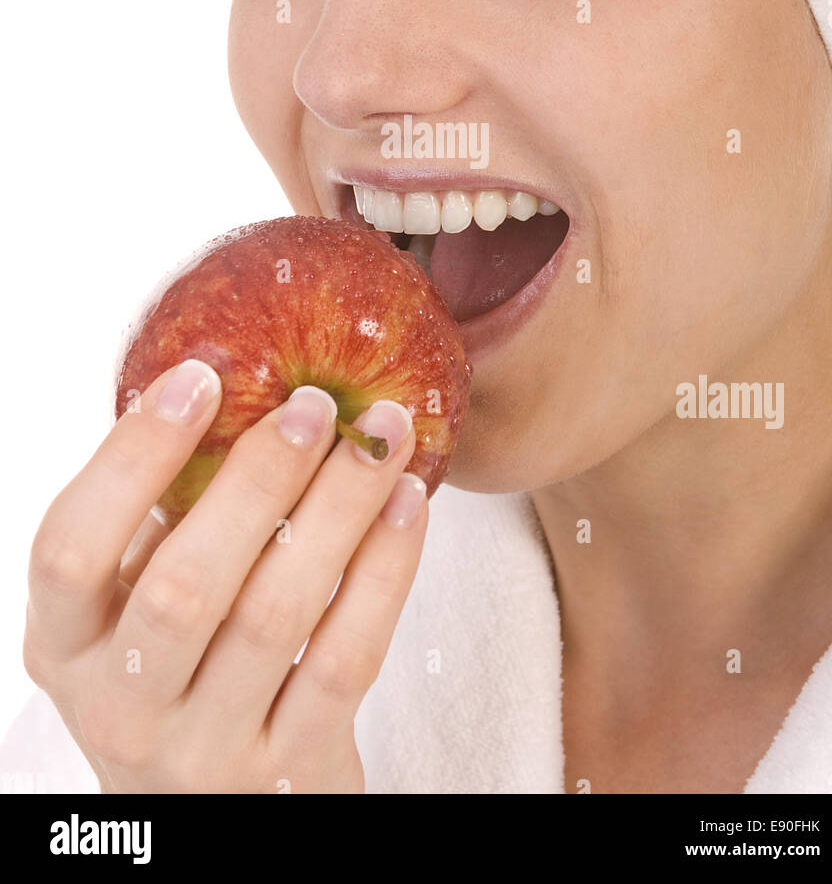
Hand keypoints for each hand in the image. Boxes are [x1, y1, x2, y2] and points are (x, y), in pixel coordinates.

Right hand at [23, 359, 425, 792]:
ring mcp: (206, 751)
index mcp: (65, 646)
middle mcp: (121, 708)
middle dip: (258, 480)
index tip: (201, 377)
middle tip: (315, 403)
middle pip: (185, 587)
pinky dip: (384, 572)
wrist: (216, 814)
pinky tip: (407, 505)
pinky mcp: (292, 773)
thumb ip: (158, 521)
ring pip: (276, 615)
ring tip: (384, 433)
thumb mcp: (131, 609)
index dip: (131, 457)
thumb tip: (228, 383)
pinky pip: (345, 658)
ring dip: (339, 508)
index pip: (69, 549)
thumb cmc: (176, 672)